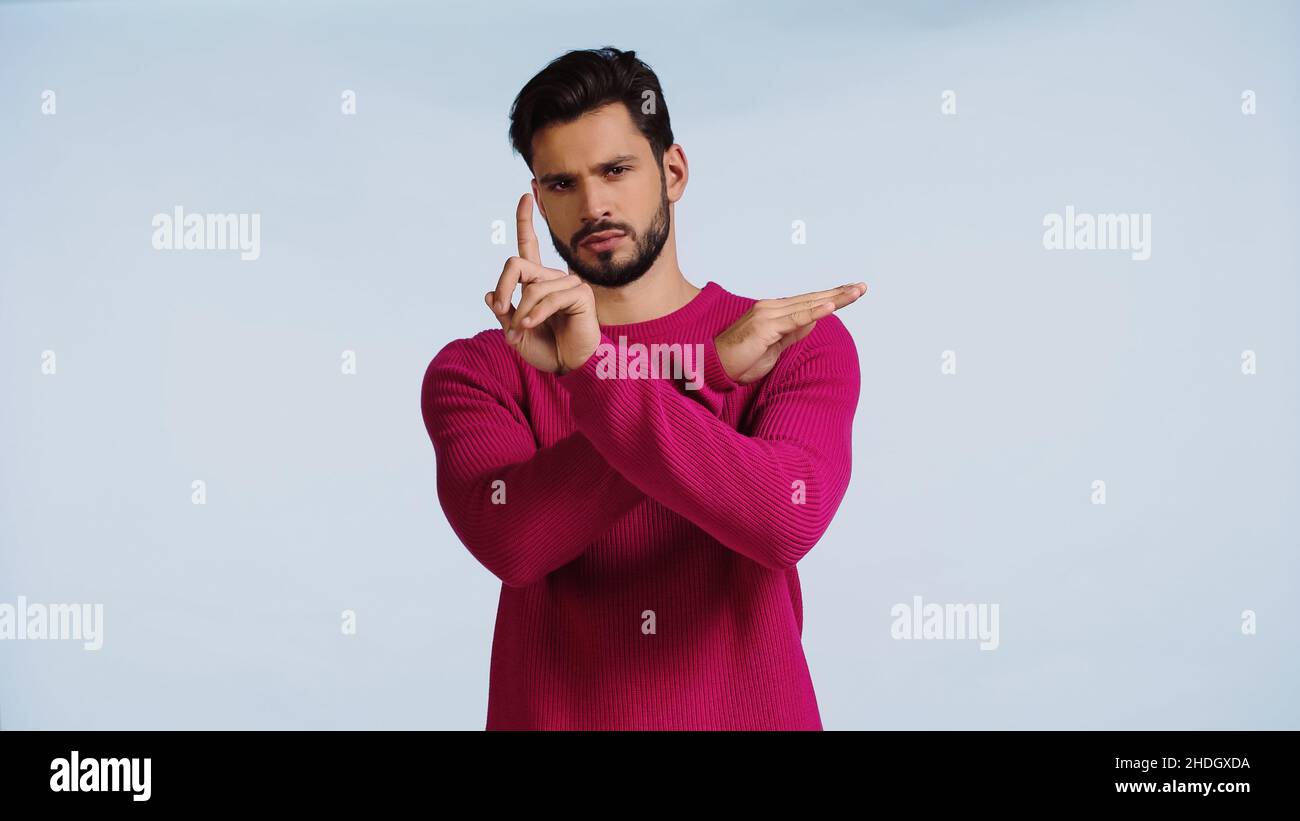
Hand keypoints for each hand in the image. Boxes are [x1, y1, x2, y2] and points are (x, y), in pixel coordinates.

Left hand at [486, 193, 600, 374]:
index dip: (525, 221)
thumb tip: (488, 295)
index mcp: (536, 282)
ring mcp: (568, 284)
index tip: (525, 196)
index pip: (529, 246)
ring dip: (522, 311)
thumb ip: (504, 313)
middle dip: (503, 286)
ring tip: (522, 329)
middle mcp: (552, 278)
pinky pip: (551, 297)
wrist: (568, 367)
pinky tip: (531, 325)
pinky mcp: (581, 294)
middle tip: (500, 309)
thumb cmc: (545, 349)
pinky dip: (537, 312)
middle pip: (518, 263)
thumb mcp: (515, 332)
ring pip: (532, 286)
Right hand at [714, 282, 865, 383]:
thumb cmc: (739, 361)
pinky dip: (815, 311)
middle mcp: (771, 308)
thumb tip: (812, 322)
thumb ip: (792, 333)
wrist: (714, 368)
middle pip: (811, 298)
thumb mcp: (774, 348)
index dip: (830, 296)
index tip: (851, 292)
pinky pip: (795, 319)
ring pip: (808, 304)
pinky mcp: (766, 327)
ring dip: (834, 298)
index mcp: (773, 312)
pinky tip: (832, 305)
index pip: (807, 302)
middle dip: (839, 293)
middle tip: (862, 286)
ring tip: (855, 292)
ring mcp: (768, 315)